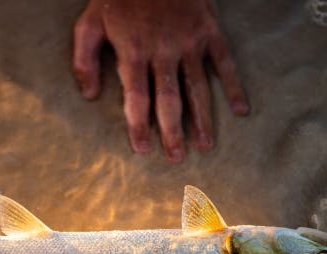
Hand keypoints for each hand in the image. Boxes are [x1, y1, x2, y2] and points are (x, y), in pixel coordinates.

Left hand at [73, 0, 248, 160]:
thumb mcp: (89, 22)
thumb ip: (85, 59)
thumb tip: (88, 96)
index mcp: (133, 51)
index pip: (136, 98)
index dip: (139, 125)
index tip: (143, 149)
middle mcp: (164, 51)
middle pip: (169, 99)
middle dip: (172, 131)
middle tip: (176, 157)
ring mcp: (189, 41)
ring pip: (198, 87)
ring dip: (203, 118)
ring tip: (205, 145)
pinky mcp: (208, 30)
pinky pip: (224, 62)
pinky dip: (234, 86)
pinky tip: (241, 110)